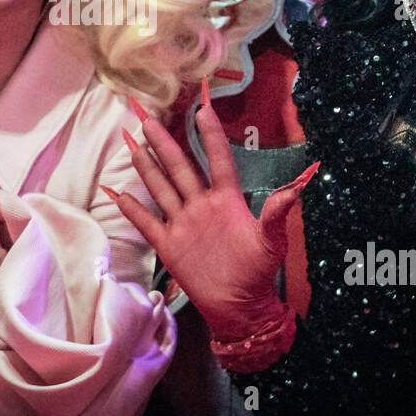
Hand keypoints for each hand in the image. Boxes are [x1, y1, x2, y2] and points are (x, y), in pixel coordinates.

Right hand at [106, 84, 318, 342]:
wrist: (238, 306)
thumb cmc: (258, 272)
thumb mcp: (271, 242)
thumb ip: (277, 213)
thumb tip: (298, 186)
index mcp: (226, 200)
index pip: (216, 160)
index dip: (210, 136)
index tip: (202, 109)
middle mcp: (201, 205)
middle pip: (180, 168)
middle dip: (165, 143)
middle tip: (148, 118)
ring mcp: (182, 223)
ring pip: (161, 188)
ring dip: (147, 167)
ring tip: (133, 144)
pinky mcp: (168, 244)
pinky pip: (146, 222)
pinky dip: (131, 208)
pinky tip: (117, 192)